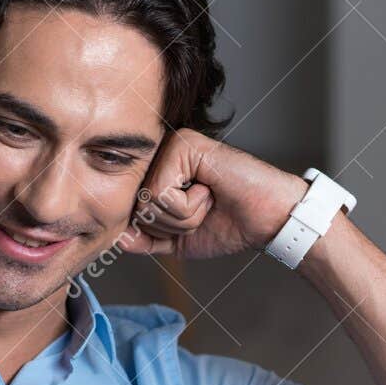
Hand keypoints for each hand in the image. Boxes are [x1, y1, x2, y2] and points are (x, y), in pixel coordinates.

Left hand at [120, 129, 310, 259]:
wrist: (269, 219)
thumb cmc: (231, 225)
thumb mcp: (179, 240)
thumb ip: (147, 239)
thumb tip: (116, 239)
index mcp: (159, 173)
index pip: (133, 211)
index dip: (161, 230)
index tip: (196, 220)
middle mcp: (162, 155)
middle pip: (137, 208)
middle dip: (172, 225)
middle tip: (205, 210)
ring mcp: (172, 146)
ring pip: (147, 202)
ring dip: (183, 217)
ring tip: (210, 200)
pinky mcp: (183, 145)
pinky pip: (161, 193)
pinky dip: (189, 206)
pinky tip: (211, 191)